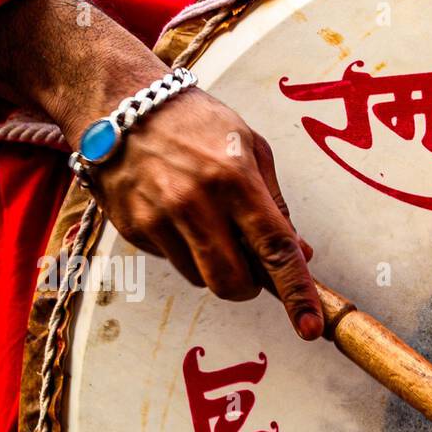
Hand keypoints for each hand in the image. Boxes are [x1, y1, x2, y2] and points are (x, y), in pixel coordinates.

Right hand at [0, 0, 323, 339]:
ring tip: (207, 223)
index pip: (275, 249)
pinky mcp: (134, 228)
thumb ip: (276, 204)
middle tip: (250, 265)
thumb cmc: (196, 123)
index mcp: (236, 179)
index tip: (312, 328)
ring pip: (202, 279)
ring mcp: (160, 218)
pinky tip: (176, 213)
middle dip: (249, 286)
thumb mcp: (250, 147)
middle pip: (233, 283)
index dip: (297, 294)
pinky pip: (172, 262)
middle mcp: (196, 202)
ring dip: (214, 267)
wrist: (120, 102)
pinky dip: (184, 251)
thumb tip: (301, 255)